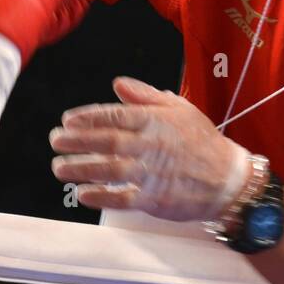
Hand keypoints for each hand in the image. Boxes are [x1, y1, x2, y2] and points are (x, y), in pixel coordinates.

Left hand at [51, 77, 250, 221]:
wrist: (228, 178)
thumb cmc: (201, 141)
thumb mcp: (179, 108)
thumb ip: (145, 96)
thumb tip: (117, 84)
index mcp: (155, 121)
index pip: (115, 116)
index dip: (88, 117)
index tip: (67, 121)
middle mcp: (151, 145)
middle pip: (107, 141)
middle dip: (77, 141)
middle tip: (55, 140)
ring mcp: (153, 173)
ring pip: (110, 169)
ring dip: (81, 168)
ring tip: (59, 167)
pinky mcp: (155, 199)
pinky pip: (123, 198)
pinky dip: (101, 196)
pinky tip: (82, 193)